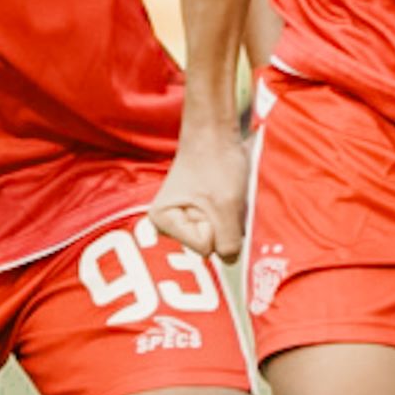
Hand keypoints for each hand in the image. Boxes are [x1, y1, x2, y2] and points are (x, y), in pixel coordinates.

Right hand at [147, 120, 250, 265]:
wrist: (217, 133)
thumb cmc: (215, 162)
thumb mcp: (225, 207)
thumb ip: (228, 242)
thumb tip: (231, 262)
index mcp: (163, 222)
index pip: (204, 248)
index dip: (215, 225)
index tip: (210, 198)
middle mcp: (169, 225)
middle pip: (210, 245)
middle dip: (224, 224)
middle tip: (220, 197)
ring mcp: (186, 219)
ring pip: (220, 237)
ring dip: (230, 218)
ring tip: (223, 194)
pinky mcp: (200, 213)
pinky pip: (223, 227)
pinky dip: (231, 214)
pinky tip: (227, 196)